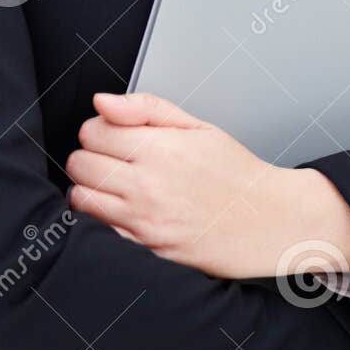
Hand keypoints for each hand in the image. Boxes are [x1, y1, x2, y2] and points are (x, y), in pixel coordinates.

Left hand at [65, 90, 349, 281]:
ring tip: (114, 183)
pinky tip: (125, 208)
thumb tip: (102, 102)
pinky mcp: (146, 247)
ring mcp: (144, 221)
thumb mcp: (197, 127)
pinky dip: (103, 217)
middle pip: (81, 164)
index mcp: (159, 150)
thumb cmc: (235, 173)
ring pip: (81, 199)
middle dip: (91, 156)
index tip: (114, 134)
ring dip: (90, 187)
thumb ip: (145, 109)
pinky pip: (101, 229)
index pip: (92, 131)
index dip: (99, 129)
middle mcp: (147, 186)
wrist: (268, 221)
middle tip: (112, 158)